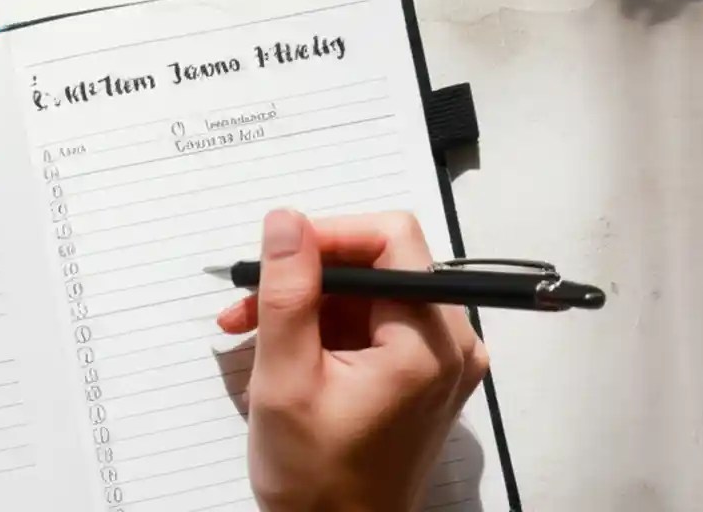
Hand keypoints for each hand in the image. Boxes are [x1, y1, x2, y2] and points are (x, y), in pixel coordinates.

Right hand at [217, 210, 488, 511]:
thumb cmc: (316, 480)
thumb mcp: (284, 379)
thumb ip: (287, 293)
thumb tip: (287, 222)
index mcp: (427, 344)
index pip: (392, 238)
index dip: (330, 235)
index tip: (279, 255)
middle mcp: (450, 345)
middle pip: (381, 262)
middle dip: (308, 274)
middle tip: (252, 301)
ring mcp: (441, 360)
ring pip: (372, 291)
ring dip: (310, 302)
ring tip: (255, 332)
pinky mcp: (423, 373)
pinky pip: (375, 321)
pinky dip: (327, 326)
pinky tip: (285, 350)